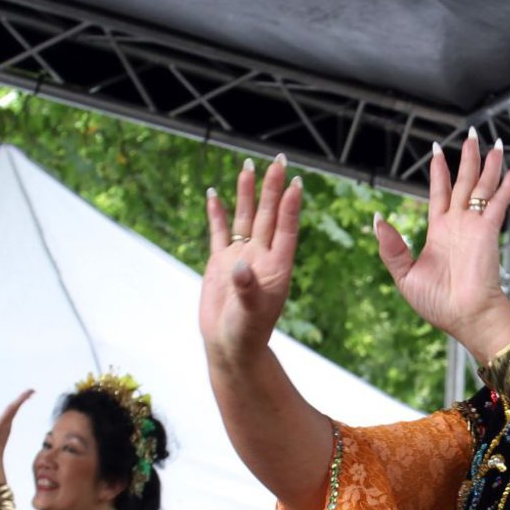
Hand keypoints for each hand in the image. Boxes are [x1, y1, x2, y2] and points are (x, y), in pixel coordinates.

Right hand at [202, 156, 302, 363]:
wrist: (230, 348)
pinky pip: (219, 232)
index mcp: (276, 268)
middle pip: (268, 216)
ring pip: (245, 218)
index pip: (285, 230)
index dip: (290, 206)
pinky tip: (214, 194)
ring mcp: (241, 257)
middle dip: (272, 188)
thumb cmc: (246, 335)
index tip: (296, 183)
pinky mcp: (220, 263)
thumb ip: (247, 289)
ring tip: (249, 166)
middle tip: (279, 160)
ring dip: (247, 194)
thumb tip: (240, 265)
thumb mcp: (250, 315)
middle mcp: (261, 257)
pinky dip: (217, 214)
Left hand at [374, 130, 509, 357]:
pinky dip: (509, 184)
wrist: (464, 317)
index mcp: (438, 233)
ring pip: (482, 187)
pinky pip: (499, 201)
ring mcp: (474, 226)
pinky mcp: (488, 230)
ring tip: (496, 145)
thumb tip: (377, 219)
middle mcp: (458, 225)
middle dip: (467, 159)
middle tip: (472, 137)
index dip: (438, 172)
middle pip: (463, 183)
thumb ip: (391, 246)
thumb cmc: (437, 304)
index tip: (437, 152)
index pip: (439, 194)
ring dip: (489, 165)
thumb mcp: (403, 274)